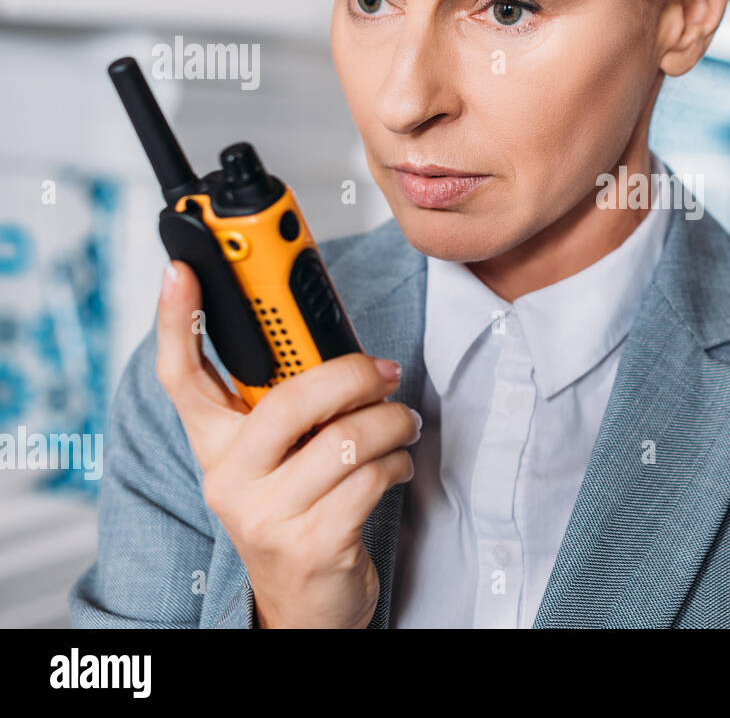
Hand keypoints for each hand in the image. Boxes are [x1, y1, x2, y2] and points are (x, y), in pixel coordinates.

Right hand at [154, 260, 418, 627]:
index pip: (182, 377)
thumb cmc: (303, 513)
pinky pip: (370, 478)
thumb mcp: (282, 459)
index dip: (178, 321)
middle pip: (288, 400)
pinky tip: (395, 467)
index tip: (182, 271)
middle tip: (385, 373)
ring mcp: (265, 515)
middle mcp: (229, 479)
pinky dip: (398, 464)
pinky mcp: (310, 543)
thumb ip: (291, 406)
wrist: (306, 606)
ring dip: (392, 424)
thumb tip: (338, 347)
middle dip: (352, 375)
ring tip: (403, 426)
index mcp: (217, 447)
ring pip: (345, 439)